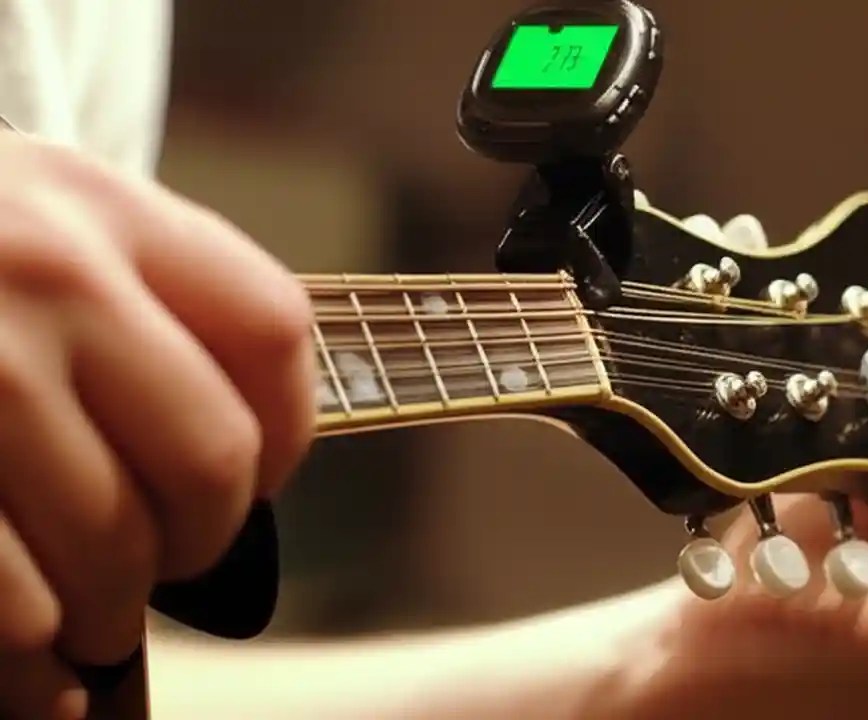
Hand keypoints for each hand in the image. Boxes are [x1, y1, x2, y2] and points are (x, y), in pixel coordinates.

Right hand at [0, 134, 314, 717]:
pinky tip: (38, 662)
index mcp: (103, 209)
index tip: (262, 476)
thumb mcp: (38, 213)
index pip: (270, 329)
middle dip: (204, 539)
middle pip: (210, 455)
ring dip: (114, 609)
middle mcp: (46, 276)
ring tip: (97, 617)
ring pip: (113, 540)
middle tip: (173, 562)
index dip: (288, 427)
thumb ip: (134, 295)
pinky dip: (32, 655)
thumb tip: (233, 463)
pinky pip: (11, 593)